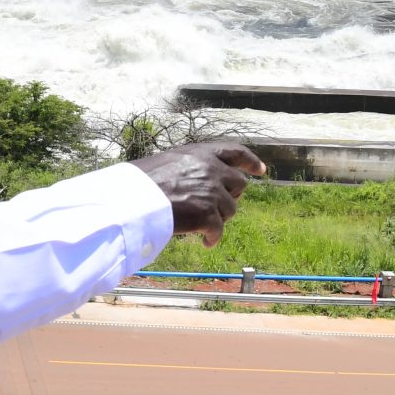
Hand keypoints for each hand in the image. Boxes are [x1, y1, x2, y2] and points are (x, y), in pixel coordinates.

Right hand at [129, 142, 263, 247]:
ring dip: (219, 218)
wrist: (133, 199)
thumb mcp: (168, 161)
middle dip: (232, 195)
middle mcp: (212, 169)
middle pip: (239, 184)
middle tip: (219, 206)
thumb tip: (196, 179)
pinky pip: (218, 230)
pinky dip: (213, 238)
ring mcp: (212, 192)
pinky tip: (205, 243)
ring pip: (230, 209)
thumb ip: (189, 167)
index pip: (236, 152)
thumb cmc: (141, 182)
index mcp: (201, 153)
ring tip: (202, 226)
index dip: (251, 161)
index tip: (261, 170)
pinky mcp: (208, 215)